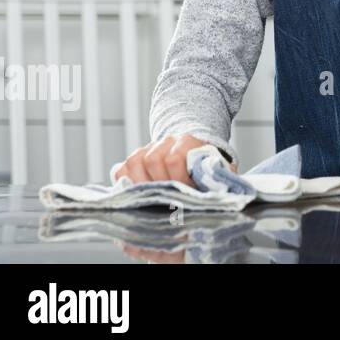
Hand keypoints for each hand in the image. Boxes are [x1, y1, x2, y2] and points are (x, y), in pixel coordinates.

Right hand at [116, 133, 235, 187]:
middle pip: (152, 160)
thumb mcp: (217, 170)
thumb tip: (217, 194)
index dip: (178, 179)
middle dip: (161, 184)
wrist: (195, 153)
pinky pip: (122, 169)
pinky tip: (140, 194)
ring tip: (156, 197)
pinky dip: (128, 183)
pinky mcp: (135, 158)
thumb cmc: (205, 168)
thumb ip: (217, 179)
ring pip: (135, 163)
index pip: (174, 158)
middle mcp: (165, 141)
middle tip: (170, 198)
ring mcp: (148, 148)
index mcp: (188, 141)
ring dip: (144, 184)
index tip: (186, 192)